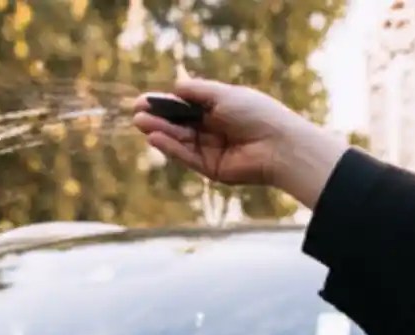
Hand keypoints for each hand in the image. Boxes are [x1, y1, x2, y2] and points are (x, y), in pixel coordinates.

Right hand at [132, 78, 348, 207]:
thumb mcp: (224, 95)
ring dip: (160, 132)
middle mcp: (214, 130)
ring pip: (180, 140)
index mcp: (219, 109)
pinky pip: (187, 157)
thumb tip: (174, 87)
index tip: (142, 101)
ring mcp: (212, 150)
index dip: (165, 103)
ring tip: (141, 123)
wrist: (278, 145)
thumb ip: (197, 91)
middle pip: (180, 124)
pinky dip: (171, 147)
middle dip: (158, 118)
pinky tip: (155, 138)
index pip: (186, 106)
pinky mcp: (211, 169)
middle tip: (137, 113)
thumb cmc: (256, 114)